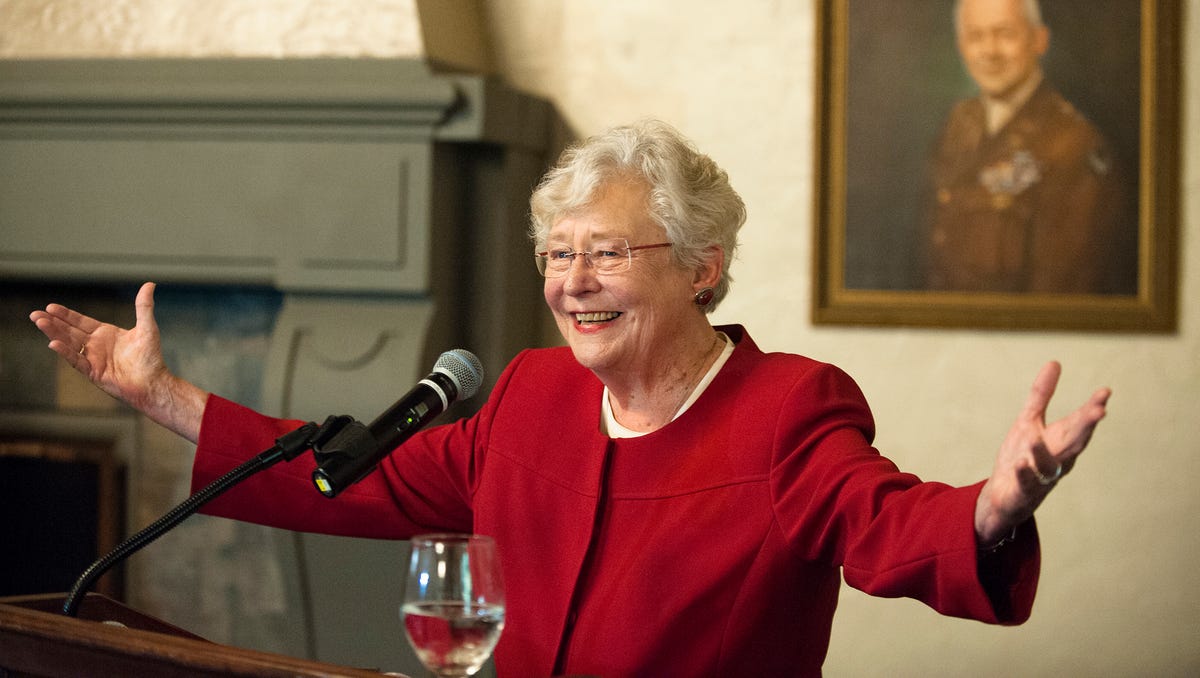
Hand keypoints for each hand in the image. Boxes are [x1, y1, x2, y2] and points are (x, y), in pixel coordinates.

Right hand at [29, 282, 206, 441]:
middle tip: (35, 314)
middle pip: (69, 331)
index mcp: (106, 334)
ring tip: (40, 323)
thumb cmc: (151, 357)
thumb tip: (150, 284)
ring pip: (69, 344)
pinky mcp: (93, 372)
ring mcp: (93, 359)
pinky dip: (66, 352)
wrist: (153, 382)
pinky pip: (76, 360)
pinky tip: (54, 343)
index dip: (66, 315)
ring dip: (54, 334)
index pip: (81, 322)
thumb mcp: (147, 327)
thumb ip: (144, 306)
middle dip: (52, 323)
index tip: (50, 307)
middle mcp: (96, 346)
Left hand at [974, 361, 1110, 544]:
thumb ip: (1041, 395)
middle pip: (1074, 443)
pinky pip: (1026, 483)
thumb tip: (1055, 362)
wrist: (1002, 497)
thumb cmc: (1022, 457)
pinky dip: (1025, 474)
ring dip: (1046, 451)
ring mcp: (1041, 478)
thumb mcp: (1028, 421)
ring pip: (1049, 465)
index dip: (1092, 409)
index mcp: (1060, 442)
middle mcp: (1056, 460)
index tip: (1105, 392)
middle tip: (1099, 410)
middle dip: (1086, 427)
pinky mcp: (1022, 492)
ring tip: (1039, 436)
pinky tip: (1021, 463)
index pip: (1080, 423)